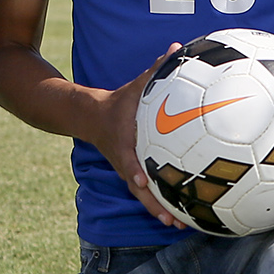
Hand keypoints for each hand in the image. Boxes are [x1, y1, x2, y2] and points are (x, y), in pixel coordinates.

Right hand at [99, 46, 186, 229]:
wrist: (91, 117)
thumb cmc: (120, 100)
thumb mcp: (136, 85)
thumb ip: (156, 68)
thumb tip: (175, 47)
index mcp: (124, 142)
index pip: (127, 157)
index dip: (133, 168)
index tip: (140, 179)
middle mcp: (126, 161)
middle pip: (137, 187)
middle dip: (153, 203)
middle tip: (172, 218)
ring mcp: (128, 170)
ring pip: (142, 197)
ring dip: (159, 211)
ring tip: (179, 226)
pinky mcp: (133, 175)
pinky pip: (148, 193)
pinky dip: (162, 205)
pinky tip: (182, 217)